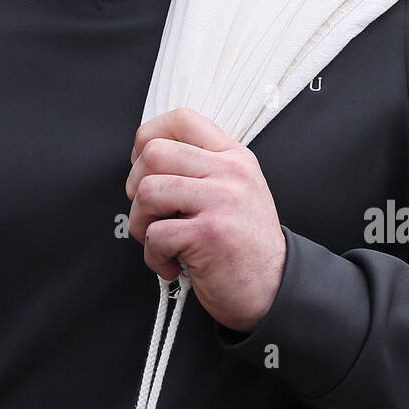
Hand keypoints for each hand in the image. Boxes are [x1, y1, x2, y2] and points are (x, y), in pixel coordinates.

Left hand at [124, 107, 285, 333]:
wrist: (273, 290)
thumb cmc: (243, 244)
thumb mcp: (235, 190)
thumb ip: (201, 168)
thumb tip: (144, 155)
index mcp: (233, 156)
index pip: (181, 119)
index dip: (147, 137)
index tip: (143, 165)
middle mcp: (230, 172)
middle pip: (153, 153)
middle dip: (135, 186)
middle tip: (150, 213)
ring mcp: (221, 201)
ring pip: (147, 191)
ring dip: (140, 223)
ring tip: (158, 241)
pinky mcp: (209, 234)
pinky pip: (154, 233)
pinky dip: (153, 256)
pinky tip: (171, 265)